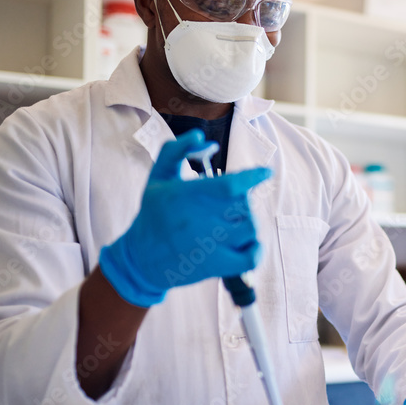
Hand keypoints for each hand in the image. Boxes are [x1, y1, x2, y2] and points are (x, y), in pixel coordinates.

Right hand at [99, 129, 270, 306]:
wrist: (141, 259)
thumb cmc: (154, 214)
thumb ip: (176, 150)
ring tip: (231, 223)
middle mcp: (199, 221)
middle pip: (244, 204)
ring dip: (247, 222)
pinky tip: (244, 243)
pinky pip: (252, 257)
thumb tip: (204, 138)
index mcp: (186, 196)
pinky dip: (256, 249)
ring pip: (250, 227)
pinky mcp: (217, 266)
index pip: (232, 185)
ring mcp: (210, 246)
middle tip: (227, 205)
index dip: (253, 177)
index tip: (264, 173)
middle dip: (242, 200)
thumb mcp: (158, 177)